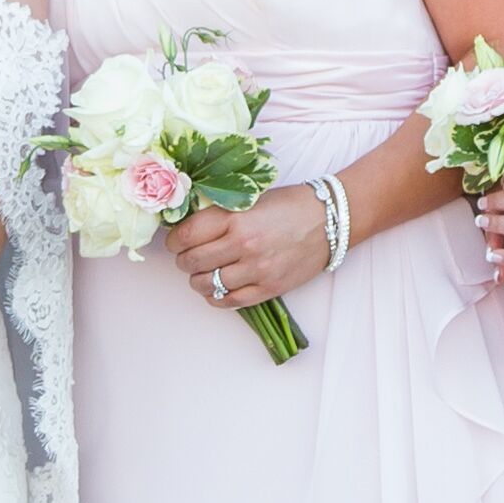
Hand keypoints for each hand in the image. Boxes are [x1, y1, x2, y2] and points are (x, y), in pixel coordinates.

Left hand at [169, 191, 332, 317]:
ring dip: (197, 281)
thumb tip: (188, 228)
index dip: (173, 241)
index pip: (187, 235)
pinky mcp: (269, 289)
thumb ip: (222, 214)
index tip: (174, 242)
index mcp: (236, 218)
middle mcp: (244, 245)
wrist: (330, 220)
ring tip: (201, 274)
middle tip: (186, 258)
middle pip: (193, 261)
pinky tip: (216, 289)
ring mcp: (257, 270)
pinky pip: (229, 301)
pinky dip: (215, 298)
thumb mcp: (251, 200)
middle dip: (183, 261)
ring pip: (207, 284)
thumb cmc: (291, 205)